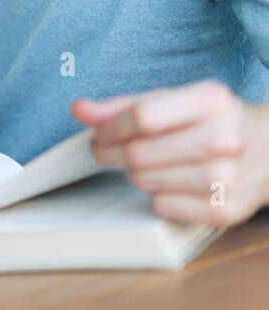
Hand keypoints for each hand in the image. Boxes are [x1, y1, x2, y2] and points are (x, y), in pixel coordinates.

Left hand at [72, 79, 268, 225]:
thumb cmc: (212, 122)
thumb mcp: (173, 102)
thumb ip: (123, 106)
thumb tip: (79, 109)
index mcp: (212, 100)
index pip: (141, 117)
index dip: (109, 128)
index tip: (98, 134)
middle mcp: (225, 138)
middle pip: (139, 153)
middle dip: (113, 153)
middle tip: (110, 151)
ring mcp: (229, 177)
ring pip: (146, 181)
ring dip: (137, 174)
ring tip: (153, 164)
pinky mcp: (227, 209)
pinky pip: (163, 206)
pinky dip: (159, 196)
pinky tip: (174, 183)